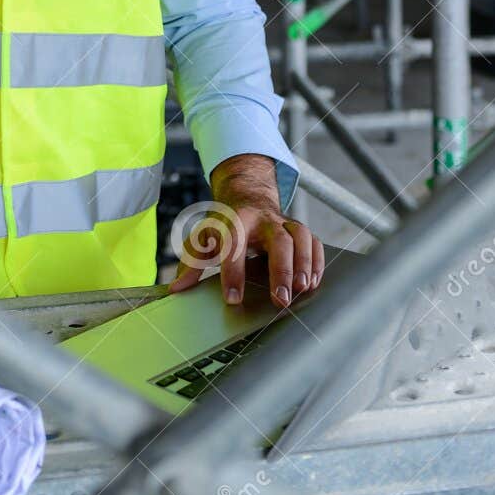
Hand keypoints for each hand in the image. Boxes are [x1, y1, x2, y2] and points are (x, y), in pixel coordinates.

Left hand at [167, 153, 324, 309]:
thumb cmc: (225, 223)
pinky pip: (314, 241)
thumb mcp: (204, 237)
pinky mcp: (298, 230)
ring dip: (304, 264)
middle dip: (281, 270)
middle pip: (277, 240)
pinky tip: (314, 283)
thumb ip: (192, 261)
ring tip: (303, 290)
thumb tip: (177, 288)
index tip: (233, 300)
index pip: (234, 246)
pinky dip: (317, 262)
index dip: (233, 274)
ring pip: (301, 236)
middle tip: (279, 299)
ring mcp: (284, 222)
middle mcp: (263, 219)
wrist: (247, 195)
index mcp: (235, 220)